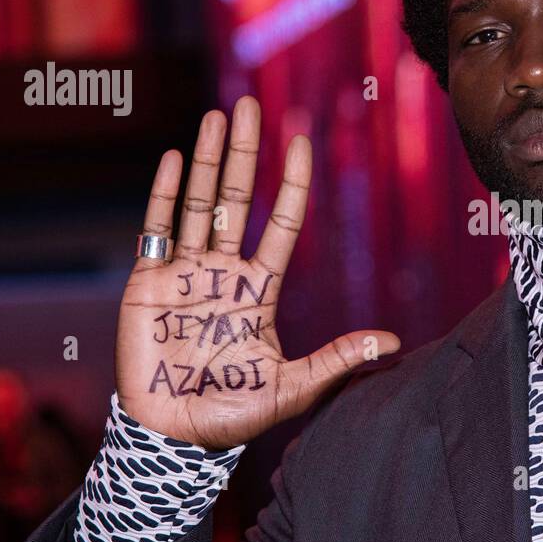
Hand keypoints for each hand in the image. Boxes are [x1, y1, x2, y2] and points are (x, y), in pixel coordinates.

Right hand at [114, 97, 398, 448]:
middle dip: (243, 152)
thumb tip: (394, 341)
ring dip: (203, 159)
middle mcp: (222, 272)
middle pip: (233, 199)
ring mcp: (184, 275)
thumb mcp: (294, 387)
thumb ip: (337, 360)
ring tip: (215, 116)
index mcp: (258, 288)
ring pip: (195, 204)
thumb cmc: (234, 414)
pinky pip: (155, 231)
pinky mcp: (148, 285)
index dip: (289, 182)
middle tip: (249, 104)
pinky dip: (163, 195)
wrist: (175, 436)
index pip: (279, 222)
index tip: (300, 141)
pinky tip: (172, 159)